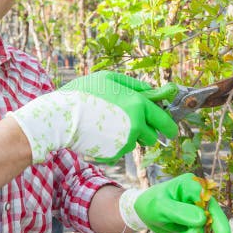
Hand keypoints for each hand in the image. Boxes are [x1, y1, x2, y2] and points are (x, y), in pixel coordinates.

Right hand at [9, 71, 177, 163]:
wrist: (61, 117)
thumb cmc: (83, 93)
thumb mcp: (108, 79)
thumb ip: (133, 85)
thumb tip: (151, 90)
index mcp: (138, 104)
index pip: (164, 119)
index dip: (169, 125)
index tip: (171, 129)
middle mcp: (136, 124)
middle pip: (153, 136)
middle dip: (149, 133)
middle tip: (137, 128)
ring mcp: (125, 141)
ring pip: (135, 143)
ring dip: (130, 137)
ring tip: (110, 125)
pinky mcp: (114, 153)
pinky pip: (120, 149)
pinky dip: (114, 143)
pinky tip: (100, 134)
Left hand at [119, 173, 230, 232]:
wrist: (143, 211)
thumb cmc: (150, 203)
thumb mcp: (161, 207)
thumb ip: (180, 212)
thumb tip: (203, 219)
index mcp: (190, 185)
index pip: (207, 201)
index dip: (217, 218)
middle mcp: (197, 196)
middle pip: (206, 220)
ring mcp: (197, 210)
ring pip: (200, 231)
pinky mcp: (194, 222)